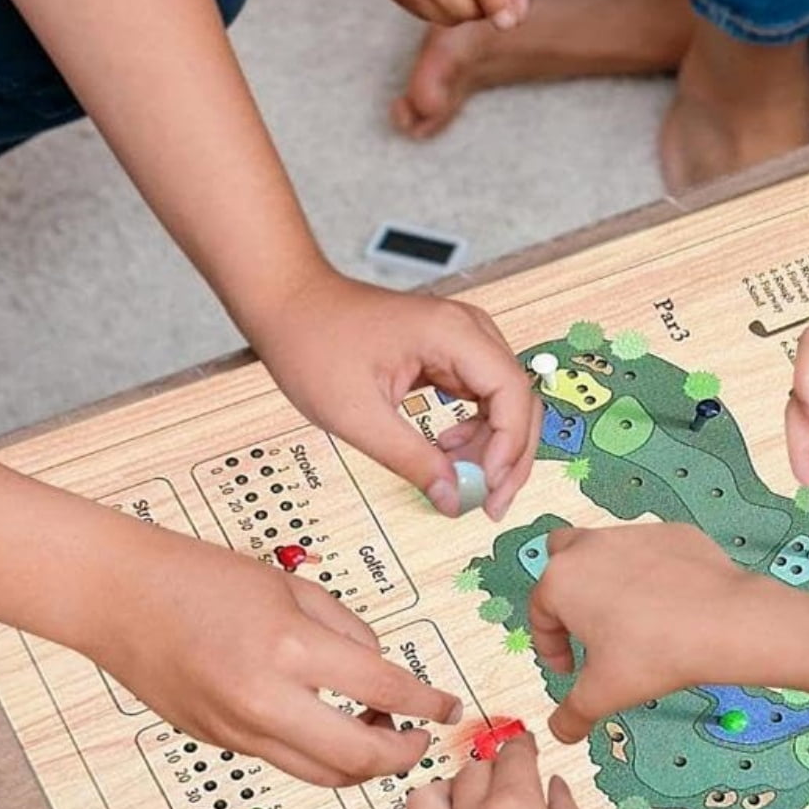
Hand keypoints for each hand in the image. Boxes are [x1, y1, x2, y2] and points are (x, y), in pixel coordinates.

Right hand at [88, 520, 461, 784]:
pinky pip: (284, 759)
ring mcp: (238, 730)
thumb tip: (381, 671)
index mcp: (292, 648)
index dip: (427, 703)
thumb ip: (346, 629)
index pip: (383, 690)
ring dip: (362, 765)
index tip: (448, 705)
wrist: (121, 597)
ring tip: (380, 735)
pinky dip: (318, 753)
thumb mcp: (292, 586)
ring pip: (321, 774)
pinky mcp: (219, 742)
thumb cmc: (199, 576)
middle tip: (421, 738)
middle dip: (402, 754)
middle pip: (358, 758)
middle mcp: (266, 701)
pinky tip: (328, 725)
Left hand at [257, 268, 539, 519]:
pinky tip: (448, 449)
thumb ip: (411, 460)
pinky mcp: (449, 352)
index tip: (487, 489)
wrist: (290, 304)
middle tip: (488, 504)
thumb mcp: (356, 415)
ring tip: (460, 480)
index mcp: (451, 332)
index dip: (509, 447)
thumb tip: (454, 499)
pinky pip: (481, 396)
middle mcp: (468, 329)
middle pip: (518, 398)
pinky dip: (475, 430)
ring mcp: (461, 339)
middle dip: (510, 456)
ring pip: (503, 401)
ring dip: (493, 446)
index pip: (511, 392)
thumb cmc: (314, 344)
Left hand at [408, 735, 617, 808]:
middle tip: (506, 782)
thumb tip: (554, 787)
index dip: (522, 745)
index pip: (512, 754)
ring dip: (448, 794)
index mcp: (515, 807)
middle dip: (493, 770)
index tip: (524, 746)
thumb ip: (566, 808)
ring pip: (425, 797)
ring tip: (466, 805)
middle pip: (471, 770)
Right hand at [529, 526, 759, 742]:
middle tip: (585, 626)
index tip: (570, 668)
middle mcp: (591, 546)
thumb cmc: (656, 652)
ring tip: (631, 621)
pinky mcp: (669, 532)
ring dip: (607, 580)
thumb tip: (561, 730)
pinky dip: (649, 573)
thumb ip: (571, 714)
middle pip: (560, 558)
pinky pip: (649, 551)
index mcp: (562, 579)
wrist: (723, 621)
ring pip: (605, 551)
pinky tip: (667, 606)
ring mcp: (632, 533)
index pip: (539, 612)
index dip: (550, 647)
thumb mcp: (603, 693)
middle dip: (565, 591)